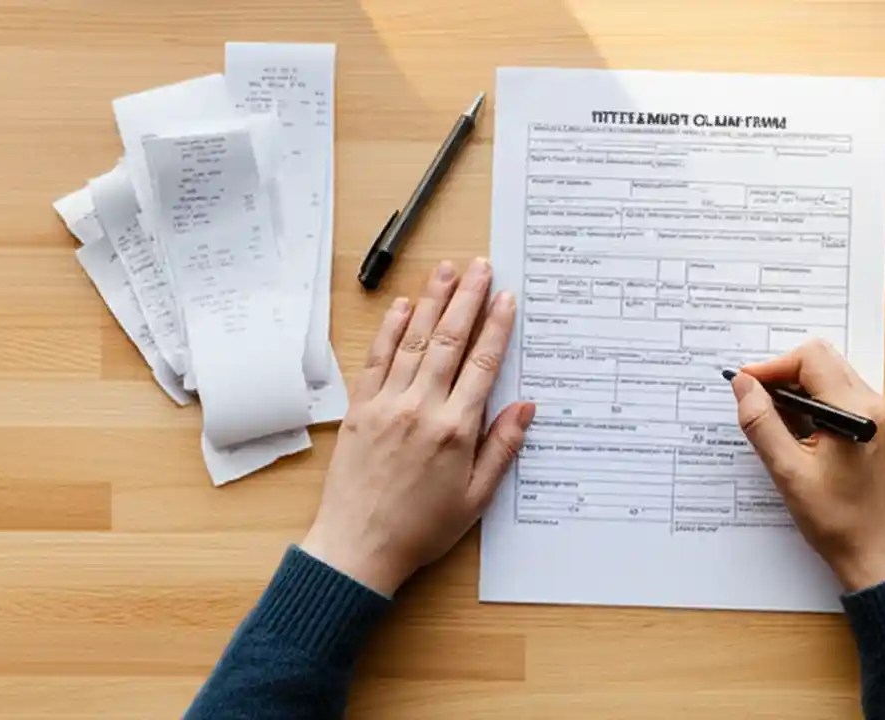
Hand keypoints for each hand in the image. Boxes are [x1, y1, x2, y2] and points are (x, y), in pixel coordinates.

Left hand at [301, 258, 534, 595]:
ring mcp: (386, 405)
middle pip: (449, 340)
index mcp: (454, 430)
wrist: (358, 548)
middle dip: (467, 299)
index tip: (506, 298)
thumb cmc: (420, 529)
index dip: (496, 326)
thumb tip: (526, 408)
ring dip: (431, 302)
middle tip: (480, 267)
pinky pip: (376, 360)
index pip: (482, 364)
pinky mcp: (360, 410)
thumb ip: (501, 448)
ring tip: (446, 271)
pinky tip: (403, 307)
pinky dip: (390, 330)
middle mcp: (420, 408)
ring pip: (414, 341)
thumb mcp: (475, 498)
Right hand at [729, 340, 884, 591]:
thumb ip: (762, 423)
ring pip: (830, 376)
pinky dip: (811, 403)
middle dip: (783, 374)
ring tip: (773, 421)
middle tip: (754, 402)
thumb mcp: (789, 472)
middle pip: (822, 361)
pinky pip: (839, 397)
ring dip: (796, 389)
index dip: (771, 367)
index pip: (810, 358)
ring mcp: (879, 416)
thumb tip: (743, 385)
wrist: (877, 556)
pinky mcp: (876, 429)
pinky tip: (794, 432)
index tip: (744, 387)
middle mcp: (874, 405)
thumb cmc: (837, 521)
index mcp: (857, 411)